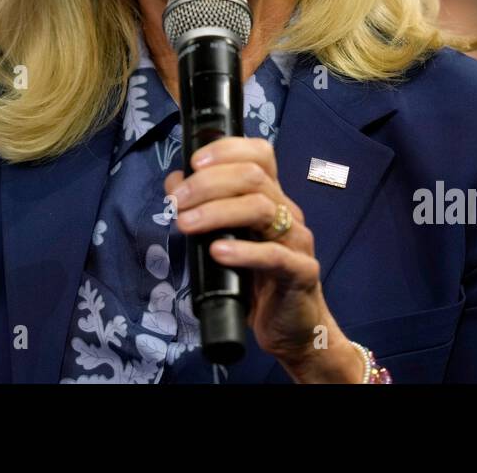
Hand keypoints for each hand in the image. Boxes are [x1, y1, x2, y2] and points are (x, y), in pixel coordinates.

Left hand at [164, 136, 363, 382]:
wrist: (292, 327)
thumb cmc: (257, 280)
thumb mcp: (227, 239)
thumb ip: (206, 210)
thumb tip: (175, 184)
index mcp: (271, 198)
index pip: (260, 154)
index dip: (227, 149)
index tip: (194, 162)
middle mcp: (287, 212)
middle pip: (253, 176)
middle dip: (208, 183)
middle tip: (177, 201)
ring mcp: (297, 240)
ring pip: (260, 208)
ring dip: (217, 211)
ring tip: (186, 224)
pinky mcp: (301, 272)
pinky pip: (274, 256)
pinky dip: (243, 251)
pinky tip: (217, 252)